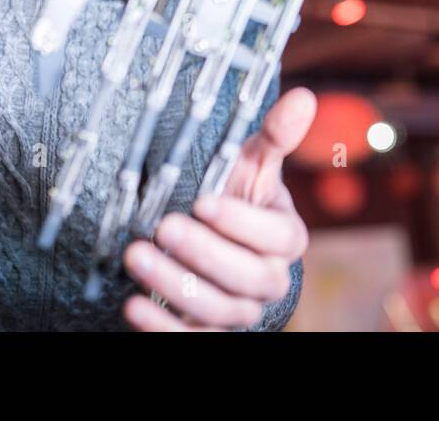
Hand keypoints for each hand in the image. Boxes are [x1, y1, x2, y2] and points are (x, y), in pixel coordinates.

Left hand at [122, 87, 315, 330]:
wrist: (210, 241)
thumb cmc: (233, 197)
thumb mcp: (250, 164)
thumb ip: (275, 136)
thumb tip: (304, 97)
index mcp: (286, 238)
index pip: (277, 237)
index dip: (242, 223)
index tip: (203, 201)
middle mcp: (270, 279)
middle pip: (249, 277)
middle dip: (204, 253)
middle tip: (164, 226)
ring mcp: (241, 310)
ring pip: (219, 310)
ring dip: (175, 284)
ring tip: (137, 256)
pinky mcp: (209, 332)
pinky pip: (193, 340)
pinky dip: (163, 329)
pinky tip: (134, 306)